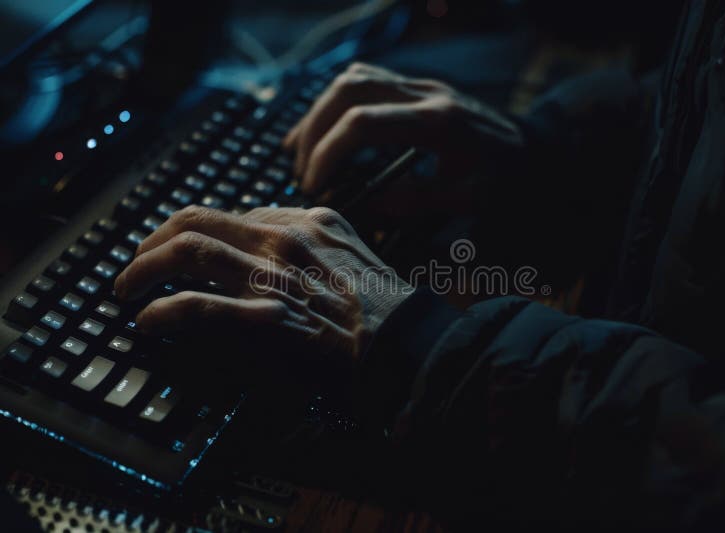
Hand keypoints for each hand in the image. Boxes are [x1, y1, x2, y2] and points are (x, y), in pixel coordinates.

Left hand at [114, 206, 411, 364]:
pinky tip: (148, 322)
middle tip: (139, 261)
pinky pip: (198, 307)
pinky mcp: (268, 318)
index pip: (234, 213)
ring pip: (187, 251)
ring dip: (143, 268)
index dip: (198, 231)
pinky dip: (163, 311)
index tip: (184, 249)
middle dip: (154, 238)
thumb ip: (315, 242)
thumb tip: (278, 242)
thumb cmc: (388, 307)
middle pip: (197, 218)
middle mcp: (284, 239)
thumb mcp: (354, 254)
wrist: (409, 342)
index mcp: (307, 221)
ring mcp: (273, 276)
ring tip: (126, 290)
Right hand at [284, 62, 524, 194]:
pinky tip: (322, 131)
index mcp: (438, 122)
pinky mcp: (418, 89)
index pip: (363, 122)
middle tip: (302, 171)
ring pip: (353, 78)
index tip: (315, 186)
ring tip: (300, 152)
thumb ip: (415, 203)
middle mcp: (426, 93)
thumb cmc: (510, 179)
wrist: (541, 149)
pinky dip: (335, 105)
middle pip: (349, 89)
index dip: (329, 153)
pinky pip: (366, 81)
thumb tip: (362, 206)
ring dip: (319, 113)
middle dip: (314, 130)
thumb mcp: (469, 200)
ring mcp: (421, 85)